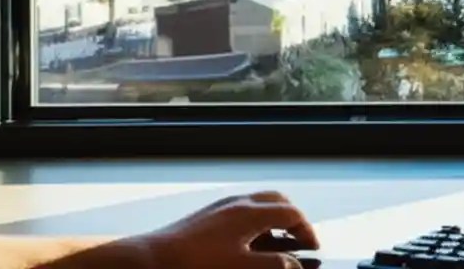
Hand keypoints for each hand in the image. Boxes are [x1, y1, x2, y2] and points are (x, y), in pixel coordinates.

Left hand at [137, 191, 318, 267]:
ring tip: (278, 242)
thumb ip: (275, 265)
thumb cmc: (197, 264)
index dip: (307, 231)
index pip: (292, 213)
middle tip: (299, 238)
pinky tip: (248, 243)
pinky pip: (240, 213)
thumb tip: (294, 264)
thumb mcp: (243, 267)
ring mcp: (220, 208)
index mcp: (251, 212)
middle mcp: (237, 203)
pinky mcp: (206, 218)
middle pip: (276, 201)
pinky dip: (255, 224)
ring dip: (273, 221)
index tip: (313, 248)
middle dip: (292, 218)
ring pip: (257, 205)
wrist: (150, 259)